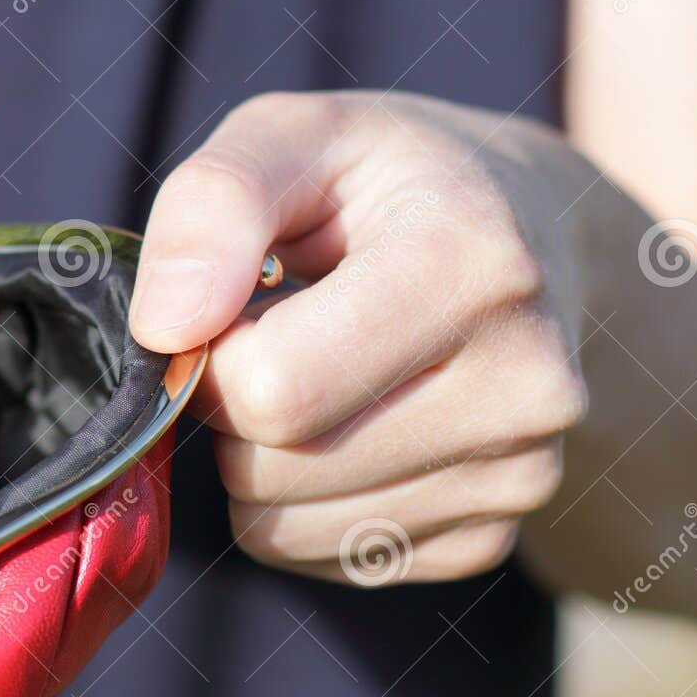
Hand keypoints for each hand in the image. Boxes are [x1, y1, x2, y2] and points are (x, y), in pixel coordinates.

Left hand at [130, 91, 593, 584]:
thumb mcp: (293, 138)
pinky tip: (351, 424)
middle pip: (269, 470)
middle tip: (281, 336)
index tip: (243, 304)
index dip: (215, 353)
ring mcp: (517, 476)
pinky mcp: (490, 538)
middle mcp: (522, 385)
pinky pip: (319, 558)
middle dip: (233, 408)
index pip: (272, 390)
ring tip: (323, 373)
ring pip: (280, 530)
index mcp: (473, 266)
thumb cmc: (384, 186)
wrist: (531, 240)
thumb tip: (165, 330)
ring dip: (260, 460)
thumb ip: (213, 207)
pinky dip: (301, 503)